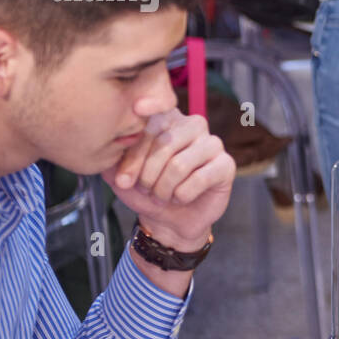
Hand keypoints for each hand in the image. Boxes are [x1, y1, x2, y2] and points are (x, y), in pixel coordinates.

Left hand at [101, 108, 235, 250]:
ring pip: (180, 165)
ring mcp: (212, 143)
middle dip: (147, 175)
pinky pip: (200, 179)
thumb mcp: (119, 173)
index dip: (134, 153)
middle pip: (165, 144)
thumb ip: (112, 155)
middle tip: (144, 190)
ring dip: (164, 189)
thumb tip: (114, 143)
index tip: (124, 176)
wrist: (167, 219)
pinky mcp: (226, 165)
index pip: (149, 125)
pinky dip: (183, 195)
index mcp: (167, 118)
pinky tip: (180, 198)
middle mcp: (192, 125)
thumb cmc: (145, 191)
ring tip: (161, 196)